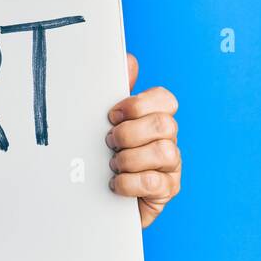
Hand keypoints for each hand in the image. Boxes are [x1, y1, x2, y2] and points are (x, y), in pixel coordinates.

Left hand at [107, 53, 181, 228]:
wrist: (91, 200)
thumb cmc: (97, 157)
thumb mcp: (99, 124)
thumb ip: (112, 93)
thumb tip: (128, 60)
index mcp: (152, 119)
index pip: (165, 99)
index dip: (139, 104)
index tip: (112, 114)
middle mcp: (166, 140)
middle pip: (165, 124)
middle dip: (130, 132)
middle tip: (109, 142)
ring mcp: (170, 166)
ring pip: (165, 151)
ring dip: (130, 158)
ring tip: (112, 165)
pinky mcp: (166, 192)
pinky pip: (156, 182)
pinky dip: (131, 183)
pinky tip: (115, 184)